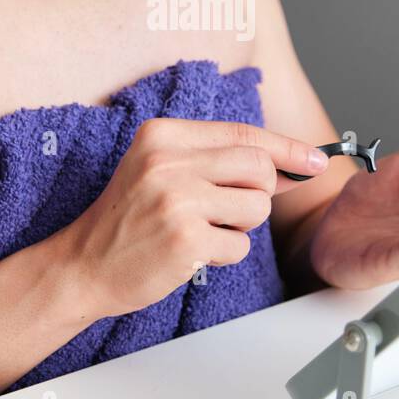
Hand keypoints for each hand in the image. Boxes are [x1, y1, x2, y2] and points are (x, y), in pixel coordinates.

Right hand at [61, 117, 328, 318]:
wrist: (82, 265)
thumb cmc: (127, 219)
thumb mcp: (160, 170)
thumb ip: (218, 162)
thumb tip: (290, 165)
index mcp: (162, 135)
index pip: (243, 133)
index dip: (287, 148)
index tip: (315, 160)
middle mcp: (168, 161)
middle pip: (258, 168)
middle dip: (258, 194)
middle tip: (227, 210)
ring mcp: (175, 199)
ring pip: (257, 208)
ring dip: (240, 228)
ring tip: (202, 231)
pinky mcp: (183, 238)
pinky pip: (240, 247)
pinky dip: (224, 255)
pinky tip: (190, 252)